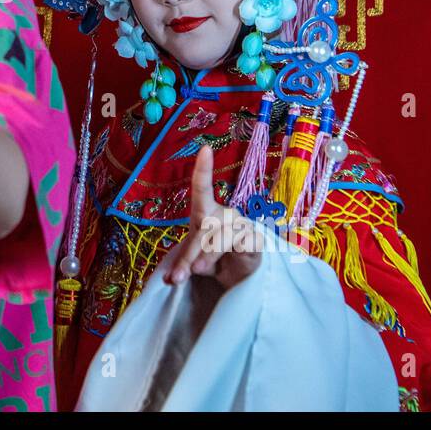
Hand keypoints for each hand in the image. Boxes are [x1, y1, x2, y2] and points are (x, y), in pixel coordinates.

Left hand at [161, 145, 262, 290]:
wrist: (239, 276)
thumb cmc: (212, 259)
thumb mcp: (195, 260)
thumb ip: (184, 265)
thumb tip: (174, 280)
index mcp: (206, 213)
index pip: (202, 189)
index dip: (204, 170)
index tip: (205, 150)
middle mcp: (225, 215)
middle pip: (206, 227)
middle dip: (191, 252)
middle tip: (179, 276)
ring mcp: (242, 226)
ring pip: (222, 237)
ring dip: (207, 256)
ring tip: (198, 271)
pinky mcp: (256, 241)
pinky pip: (242, 245)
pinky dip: (230, 257)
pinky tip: (226, 265)